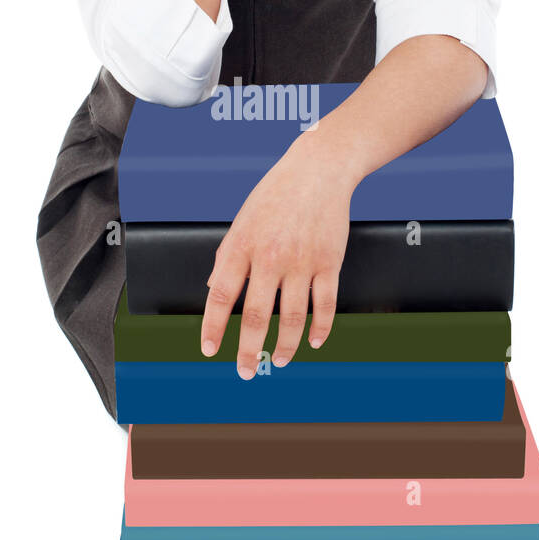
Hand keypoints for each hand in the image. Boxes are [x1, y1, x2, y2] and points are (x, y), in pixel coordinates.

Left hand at [199, 134, 357, 377]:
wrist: (319, 169)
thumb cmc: (277, 193)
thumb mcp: (242, 220)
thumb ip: (226, 256)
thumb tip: (212, 288)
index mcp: (242, 245)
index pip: (221, 295)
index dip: (213, 327)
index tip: (209, 349)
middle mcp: (271, 256)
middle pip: (257, 315)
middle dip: (249, 349)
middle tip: (244, 370)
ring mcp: (302, 261)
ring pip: (294, 317)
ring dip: (286, 346)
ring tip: (281, 361)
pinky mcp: (329, 262)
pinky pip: (325, 304)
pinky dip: (321, 329)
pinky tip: (315, 342)